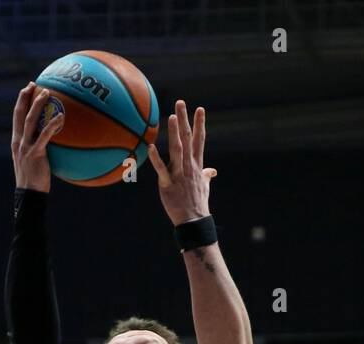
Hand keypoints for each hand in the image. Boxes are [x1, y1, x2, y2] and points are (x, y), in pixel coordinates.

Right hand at [11, 82, 64, 192]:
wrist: (29, 195)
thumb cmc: (35, 180)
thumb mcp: (34, 161)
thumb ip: (40, 148)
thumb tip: (55, 139)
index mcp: (17, 141)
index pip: (16, 116)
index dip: (20, 101)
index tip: (28, 88)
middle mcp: (18, 141)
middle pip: (19, 114)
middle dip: (24, 97)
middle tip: (33, 84)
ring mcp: (25, 147)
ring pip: (29, 121)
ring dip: (37, 105)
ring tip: (46, 93)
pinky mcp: (34, 154)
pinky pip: (44, 136)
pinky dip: (52, 125)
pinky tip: (61, 117)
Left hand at [147, 100, 216, 225]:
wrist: (194, 221)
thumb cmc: (198, 203)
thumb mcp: (204, 186)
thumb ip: (207, 175)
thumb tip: (213, 171)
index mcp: (197, 165)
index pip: (200, 140)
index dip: (200, 124)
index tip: (200, 109)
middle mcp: (189, 166)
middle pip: (188, 139)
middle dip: (185, 120)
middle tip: (180, 103)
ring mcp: (179, 174)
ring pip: (177, 150)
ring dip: (175, 133)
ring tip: (172, 116)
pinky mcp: (168, 184)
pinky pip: (162, 170)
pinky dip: (156, 159)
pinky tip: (150, 147)